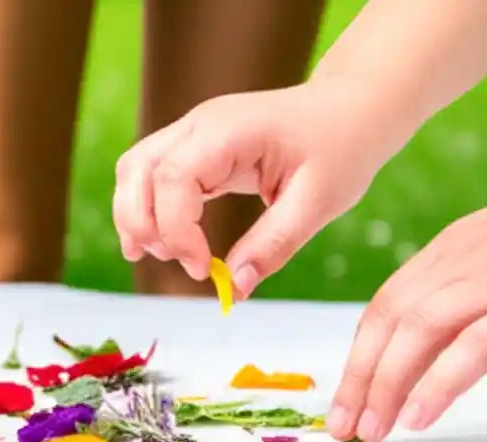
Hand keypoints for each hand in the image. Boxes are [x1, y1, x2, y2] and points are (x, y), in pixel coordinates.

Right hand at [112, 77, 393, 297]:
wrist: (352, 108)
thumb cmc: (341, 146)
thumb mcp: (319, 202)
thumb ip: (274, 245)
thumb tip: (236, 288)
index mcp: (229, 130)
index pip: (173, 178)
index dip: (176, 230)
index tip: (203, 269)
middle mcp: (199, 124)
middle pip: (137, 169)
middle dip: (141, 223)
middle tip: (172, 262)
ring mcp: (191, 132)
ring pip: (133, 170)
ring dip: (134, 216)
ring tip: (158, 255)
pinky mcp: (192, 146)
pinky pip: (149, 175)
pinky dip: (146, 209)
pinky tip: (159, 243)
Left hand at [327, 207, 486, 441]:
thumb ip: (459, 319)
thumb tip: (419, 378)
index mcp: (457, 247)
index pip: (391, 303)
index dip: (362, 355)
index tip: (345, 402)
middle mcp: (469, 253)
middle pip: (393, 314)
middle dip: (361, 375)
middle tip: (343, 427)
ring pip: (422, 327)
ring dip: (388, 383)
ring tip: (370, 430)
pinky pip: (474, 340)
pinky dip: (440, 380)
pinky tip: (415, 416)